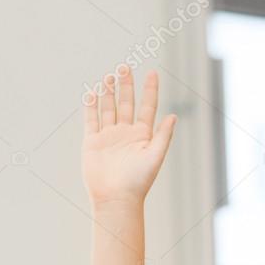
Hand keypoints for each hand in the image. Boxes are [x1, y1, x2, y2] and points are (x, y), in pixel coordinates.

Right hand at [82, 69, 176, 207]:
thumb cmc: (138, 181)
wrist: (115, 198)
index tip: (152, 72)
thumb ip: (163, 135)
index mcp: (143, 135)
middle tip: (124, 67)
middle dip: (126, 85)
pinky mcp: (93, 141)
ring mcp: (109, 136)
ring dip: (109, 92)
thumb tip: (173, 115)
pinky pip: (91, 120)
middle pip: (126, 103)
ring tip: (110, 75)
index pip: (147, 107)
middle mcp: (126, 133)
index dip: (150, 90)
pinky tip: (92, 93)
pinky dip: (91, 106)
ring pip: (108, 108)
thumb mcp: (155, 156)